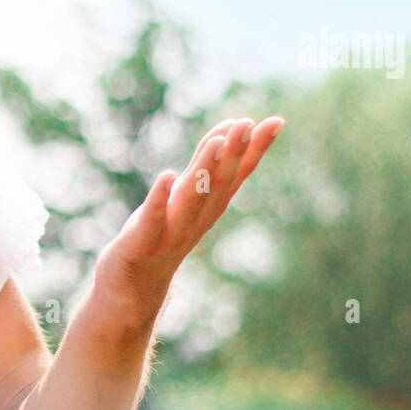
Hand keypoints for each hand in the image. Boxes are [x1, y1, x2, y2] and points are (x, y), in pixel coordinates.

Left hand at [92, 116, 285, 325]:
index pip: (237, 174)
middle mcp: (196, 220)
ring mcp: (171, 232)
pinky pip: (152, 219)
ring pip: (192, 199)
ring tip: (218, 142)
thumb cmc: (160, 234)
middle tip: (248, 123)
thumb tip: (225, 131)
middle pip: (219, 183)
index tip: (277, 121)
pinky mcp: (142, 243)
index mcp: (209, 207)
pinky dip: (159, 199)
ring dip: (204, 171)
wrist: (133, 288)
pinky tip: (165, 176)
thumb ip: (203, 165)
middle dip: (234, 153)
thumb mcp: (184, 196)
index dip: (256, 148)